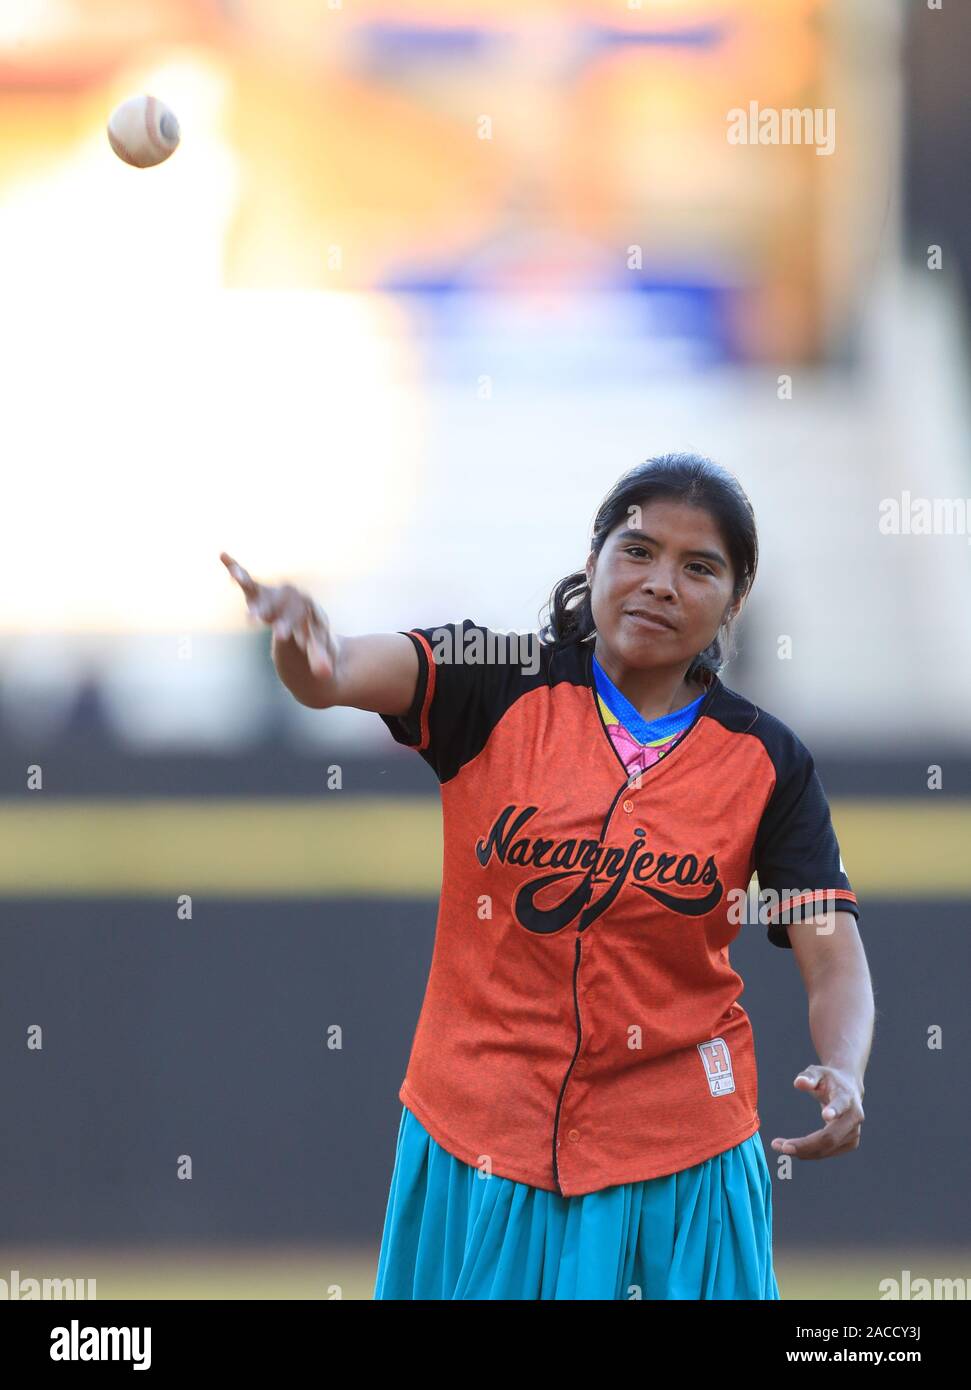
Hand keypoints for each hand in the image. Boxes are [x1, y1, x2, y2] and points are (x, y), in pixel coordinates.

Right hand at [220, 551, 336, 678]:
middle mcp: (290, 600)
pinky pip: (247, 581)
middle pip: (276, 605)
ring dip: (248, 584)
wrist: (310, 619)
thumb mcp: (319, 647)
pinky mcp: (261, 593)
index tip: (280, 635)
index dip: (288, 626)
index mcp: (305, 612)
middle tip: (255, 619)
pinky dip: (235, 568)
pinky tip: (223, 555)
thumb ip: (321, 658)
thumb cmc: (314, 635)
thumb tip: (326, 674)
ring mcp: (275, 595)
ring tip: (235, 576)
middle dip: (266, 611)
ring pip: (261, 591)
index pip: (296, 619)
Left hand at [770, 1064, 863, 1159]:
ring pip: (827, 1149)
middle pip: (830, 1137)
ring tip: (778, 1146)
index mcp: (846, 1097)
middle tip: (783, 1147)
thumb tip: (798, 1083)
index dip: (834, 1110)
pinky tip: (791, 1149)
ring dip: (803, 1151)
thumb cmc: (829, 1080)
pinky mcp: (850, 1143)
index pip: (841, 1104)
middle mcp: (854, 1117)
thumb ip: (808, 1077)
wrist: (849, 1088)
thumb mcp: (817, 1072)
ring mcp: (854, 1133)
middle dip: (806, 1144)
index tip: (825, 1115)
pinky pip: (827, 1152)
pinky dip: (808, 1153)